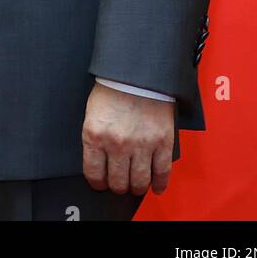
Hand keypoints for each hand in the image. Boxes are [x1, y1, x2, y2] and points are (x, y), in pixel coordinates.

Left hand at [82, 80, 174, 195]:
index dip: (98, 183)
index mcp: (95, 135)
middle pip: (118, 182)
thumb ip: (96, 138)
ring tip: (137, 184)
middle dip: (118, 186)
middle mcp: (117, 144)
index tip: (101, 183)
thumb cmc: (114, 87)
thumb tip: (99, 161)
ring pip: (139, 182)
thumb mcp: (94, 113)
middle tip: (120, 183)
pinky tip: (157, 186)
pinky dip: (160, 183)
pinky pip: (162, 172)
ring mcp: (141, 144)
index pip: (94, 173)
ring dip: (137, 187)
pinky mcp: (162, 142)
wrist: (138, 70)